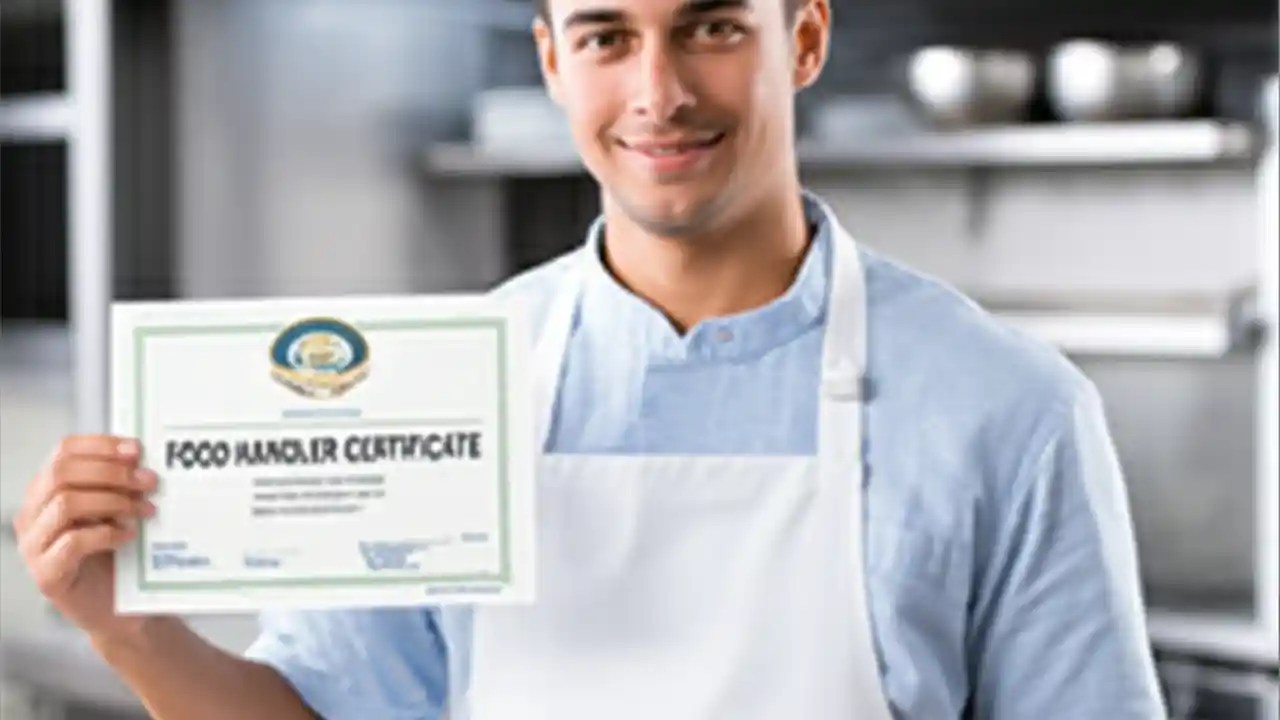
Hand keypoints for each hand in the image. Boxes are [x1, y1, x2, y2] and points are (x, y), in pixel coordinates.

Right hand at [12, 435, 159, 642]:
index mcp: (47, 492)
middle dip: (111, 472)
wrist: (121, 610)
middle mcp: (32, 515)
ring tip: (145, 510)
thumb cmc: (119, 555)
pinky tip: (129, 536)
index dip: (100, 445)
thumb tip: (141, 457)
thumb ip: (120, 483)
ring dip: (113, 501)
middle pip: (62, 473)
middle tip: (149, 481)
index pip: (63, 452)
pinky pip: (72, 542)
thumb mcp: (117, 509)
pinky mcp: (46, 575)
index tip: (137, 449)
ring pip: (65, 504)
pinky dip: (107, 533)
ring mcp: (34, 546)